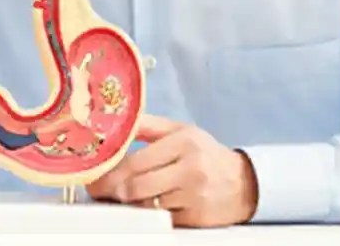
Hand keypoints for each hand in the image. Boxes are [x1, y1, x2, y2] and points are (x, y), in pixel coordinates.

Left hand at [86, 115, 258, 227]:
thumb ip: (148, 126)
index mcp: (183, 143)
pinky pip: (161, 218)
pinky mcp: (196, 218)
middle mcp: (190, 169)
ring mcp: (194, 196)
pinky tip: (140, 206)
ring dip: (127, 203)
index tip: (94, 174)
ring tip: (116, 197)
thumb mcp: (181, 131)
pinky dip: (147, 214)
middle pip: (137, 186)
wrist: (244, 182)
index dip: (110, 170)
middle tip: (97, 190)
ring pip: (147, 205)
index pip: (137, 160)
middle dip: (112, 190)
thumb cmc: (206, 154)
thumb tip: (115, 121)